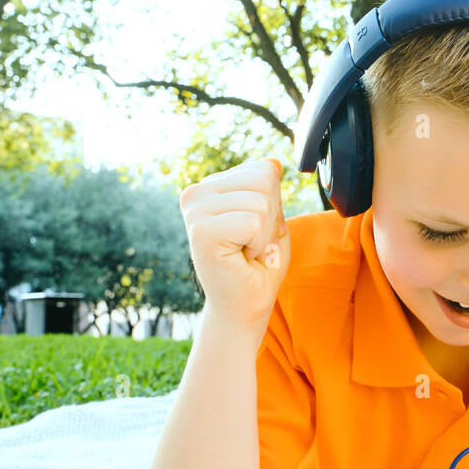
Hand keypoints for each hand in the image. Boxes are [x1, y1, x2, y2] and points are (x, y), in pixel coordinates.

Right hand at [179, 158, 290, 330]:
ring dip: (265, 233)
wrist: (245, 306)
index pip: (263, 170)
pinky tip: (241, 257)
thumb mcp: (271, 218)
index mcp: (211, 187)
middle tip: (253, 243)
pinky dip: (259, 243)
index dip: (274, 205)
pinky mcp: (201, 230)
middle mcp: (196, 193)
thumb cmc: (259, 266)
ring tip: (246, 251)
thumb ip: (270, 190)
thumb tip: (272, 162)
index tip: (256, 231)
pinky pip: (254, 221)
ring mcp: (195, 210)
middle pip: (264, 180)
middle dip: (271, 217)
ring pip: (261, 201)